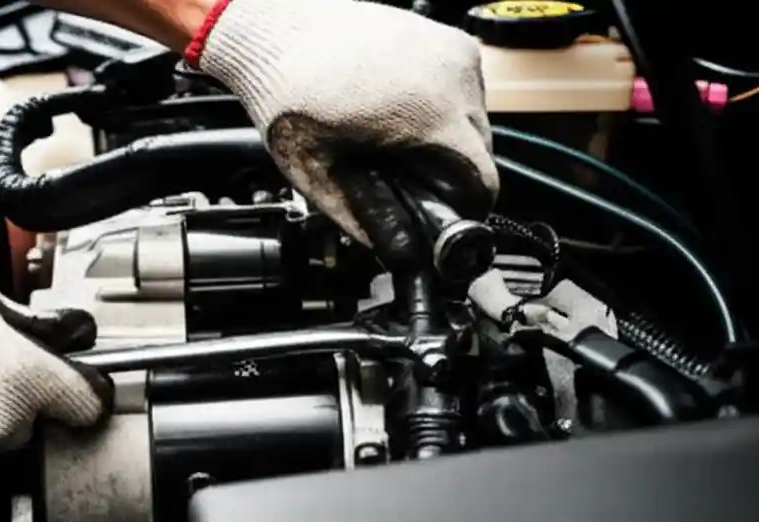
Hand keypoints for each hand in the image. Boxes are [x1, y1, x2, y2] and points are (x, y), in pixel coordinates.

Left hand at [190, 0, 498, 266]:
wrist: (278, 32)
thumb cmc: (289, 90)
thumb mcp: (321, 175)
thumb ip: (366, 222)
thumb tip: (398, 253)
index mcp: (429, 113)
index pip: (480, 182)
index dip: (459, 211)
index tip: (439, 218)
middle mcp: (454, 77)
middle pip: (479, 153)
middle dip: (447, 176)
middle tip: (403, 179)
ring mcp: (454, 52)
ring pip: (475, 122)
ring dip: (444, 141)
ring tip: (395, 138)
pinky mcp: (450, 39)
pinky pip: (464, 92)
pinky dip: (440, 109)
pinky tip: (399, 111)